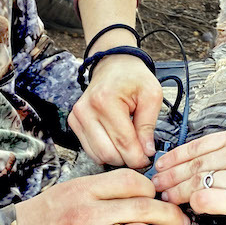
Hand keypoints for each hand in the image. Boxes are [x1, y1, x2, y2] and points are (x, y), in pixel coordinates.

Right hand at [16, 169, 189, 224]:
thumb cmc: (36, 222)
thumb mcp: (64, 193)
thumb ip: (96, 192)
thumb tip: (133, 193)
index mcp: (83, 191)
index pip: (132, 181)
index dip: (153, 189)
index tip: (160, 198)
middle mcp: (88, 214)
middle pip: (144, 208)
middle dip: (170, 216)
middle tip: (181, 223)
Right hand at [69, 54, 163, 168]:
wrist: (114, 65)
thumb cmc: (133, 78)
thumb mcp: (151, 95)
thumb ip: (149, 125)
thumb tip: (147, 151)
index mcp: (105, 100)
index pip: (123, 142)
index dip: (138, 157)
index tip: (149, 158)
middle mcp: (86, 110)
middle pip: (108, 153)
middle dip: (127, 159)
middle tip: (141, 153)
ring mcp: (77, 117)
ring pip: (97, 155)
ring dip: (116, 157)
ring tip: (130, 145)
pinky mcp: (74, 122)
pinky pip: (90, 150)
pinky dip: (105, 151)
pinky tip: (116, 141)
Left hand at [151, 126, 225, 224]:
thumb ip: (224, 153)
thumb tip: (188, 163)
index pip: (196, 146)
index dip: (173, 157)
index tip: (160, 166)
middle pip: (194, 165)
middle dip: (170, 176)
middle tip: (156, 185)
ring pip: (197, 182)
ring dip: (177, 191)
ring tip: (167, 197)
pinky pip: (207, 199)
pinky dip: (194, 203)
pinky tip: (190, 207)